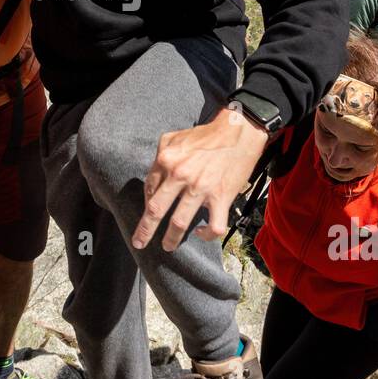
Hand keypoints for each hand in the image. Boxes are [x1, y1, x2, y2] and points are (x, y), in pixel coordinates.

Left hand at [132, 105, 269, 251]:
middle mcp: (180, 175)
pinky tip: (201, 232)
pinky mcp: (221, 197)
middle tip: (139, 243)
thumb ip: (160, 155)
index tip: (147, 213)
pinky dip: (207, 234)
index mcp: (167, 160)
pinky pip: (214, 226)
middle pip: (156, 210)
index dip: (146, 204)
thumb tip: (154, 177)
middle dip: (145, 230)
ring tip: (167, 246)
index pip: (149, 189)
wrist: (238, 132)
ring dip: (171, 239)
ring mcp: (201, 188)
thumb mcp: (174, 137)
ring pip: (179, 223)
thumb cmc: (205, 136)